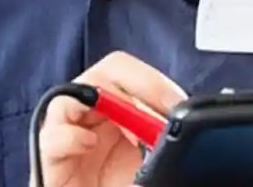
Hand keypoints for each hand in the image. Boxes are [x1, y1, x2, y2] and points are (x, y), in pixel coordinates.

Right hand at [35, 51, 185, 186]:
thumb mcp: (158, 176)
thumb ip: (171, 156)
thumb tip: (201, 142)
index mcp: (121, 124)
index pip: (131, 77)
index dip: (155, 83)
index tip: (180, 106)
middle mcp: (93, 125)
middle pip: (104, 75)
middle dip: (135, 86)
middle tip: (161, 113)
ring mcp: (70, 142)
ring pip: (71, 97)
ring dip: (104, 105)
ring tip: (132, 133)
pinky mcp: (51, 165)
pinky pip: (52, 136)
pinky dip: (69, 134)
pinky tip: (88, 144)